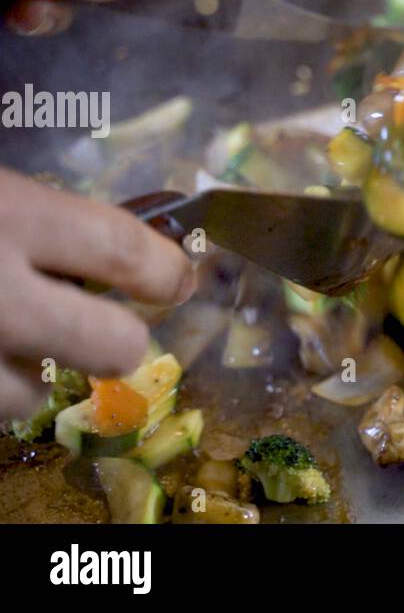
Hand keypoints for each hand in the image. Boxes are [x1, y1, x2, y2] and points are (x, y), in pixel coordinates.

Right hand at [0, 169, 196, 417]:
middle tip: (112, 329)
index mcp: (12, 216)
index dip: (164, 270)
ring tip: (3, 336)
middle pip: (111, 347)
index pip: (125, 250)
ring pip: (30, 397)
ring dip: (29, 373)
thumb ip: (43, 215)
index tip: (177, 278)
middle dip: (122, 341)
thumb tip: (122, 242)